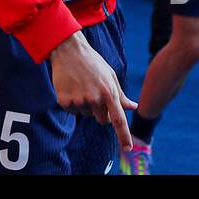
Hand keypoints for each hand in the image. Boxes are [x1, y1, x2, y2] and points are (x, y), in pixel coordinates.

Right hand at [48, 31, 136, 151]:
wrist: (68, 49)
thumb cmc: (92, 62)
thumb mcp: (110, 75)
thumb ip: (120, 94)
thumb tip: (133, 107)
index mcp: (109, 92)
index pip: (118, 120)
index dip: (124, 136)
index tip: (128, 149)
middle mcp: (94, 98)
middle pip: (102, 120)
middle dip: (100, 111)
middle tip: (93, 93)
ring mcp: (79, 100)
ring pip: (86, 115)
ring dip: (85, 106)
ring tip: (81, 86)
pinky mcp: (64, 100)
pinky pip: (72, 112)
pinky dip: (72, 104)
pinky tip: (70, 88)